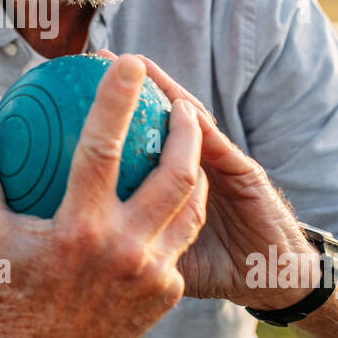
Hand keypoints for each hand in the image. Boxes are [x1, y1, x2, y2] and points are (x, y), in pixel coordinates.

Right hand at [0, 54, 207, 337]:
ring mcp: (152, 275)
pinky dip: (175, 211)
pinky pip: (178, 239)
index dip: (118, 98)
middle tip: (179, 101)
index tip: (128, 61)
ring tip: (188, 138)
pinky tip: (172, 191)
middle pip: (173, 173)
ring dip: (193, 166)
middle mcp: (123, 250)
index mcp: (78, 229)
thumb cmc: (6, 292)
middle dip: (185, 128)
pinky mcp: (167, 294)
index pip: (103, 147)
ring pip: (189, 205)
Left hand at [93, 50, 320, 308]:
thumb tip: (67, 238)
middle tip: (97, 58)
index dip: (108, 114)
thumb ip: (121, 241)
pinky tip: (181, 107)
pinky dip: (198, 126)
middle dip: (128, 86)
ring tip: (136, 63)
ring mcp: (218, 163)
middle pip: (156, 116)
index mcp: (164, 179)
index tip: (70, 91)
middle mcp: (192, 162)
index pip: (134, 138)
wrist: (270, 278)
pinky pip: (217, 145)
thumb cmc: (213, 269)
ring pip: (186, 118)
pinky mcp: (244, 172)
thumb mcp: (155, 258)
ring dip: (164, 88)